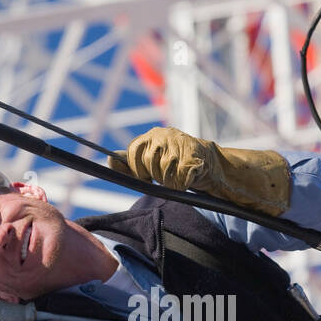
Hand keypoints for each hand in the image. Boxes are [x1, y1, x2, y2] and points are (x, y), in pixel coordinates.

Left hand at [109, 126, 290, 216]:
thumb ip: (130, 161)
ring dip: (170, 181)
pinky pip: (180, 181)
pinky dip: (183, 184)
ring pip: (163, 174)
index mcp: (153, 135)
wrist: (212, 163)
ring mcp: (180, 146)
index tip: (146, 175)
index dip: (138, 168)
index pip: (133, 153)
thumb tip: (108, 161)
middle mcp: (164, 136)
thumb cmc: (178, 163)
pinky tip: (189, 178)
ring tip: (179, 175)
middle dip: (154, 176)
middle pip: (147, 164)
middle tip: (166, 175)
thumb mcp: (152, 159)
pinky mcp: (193, 160)